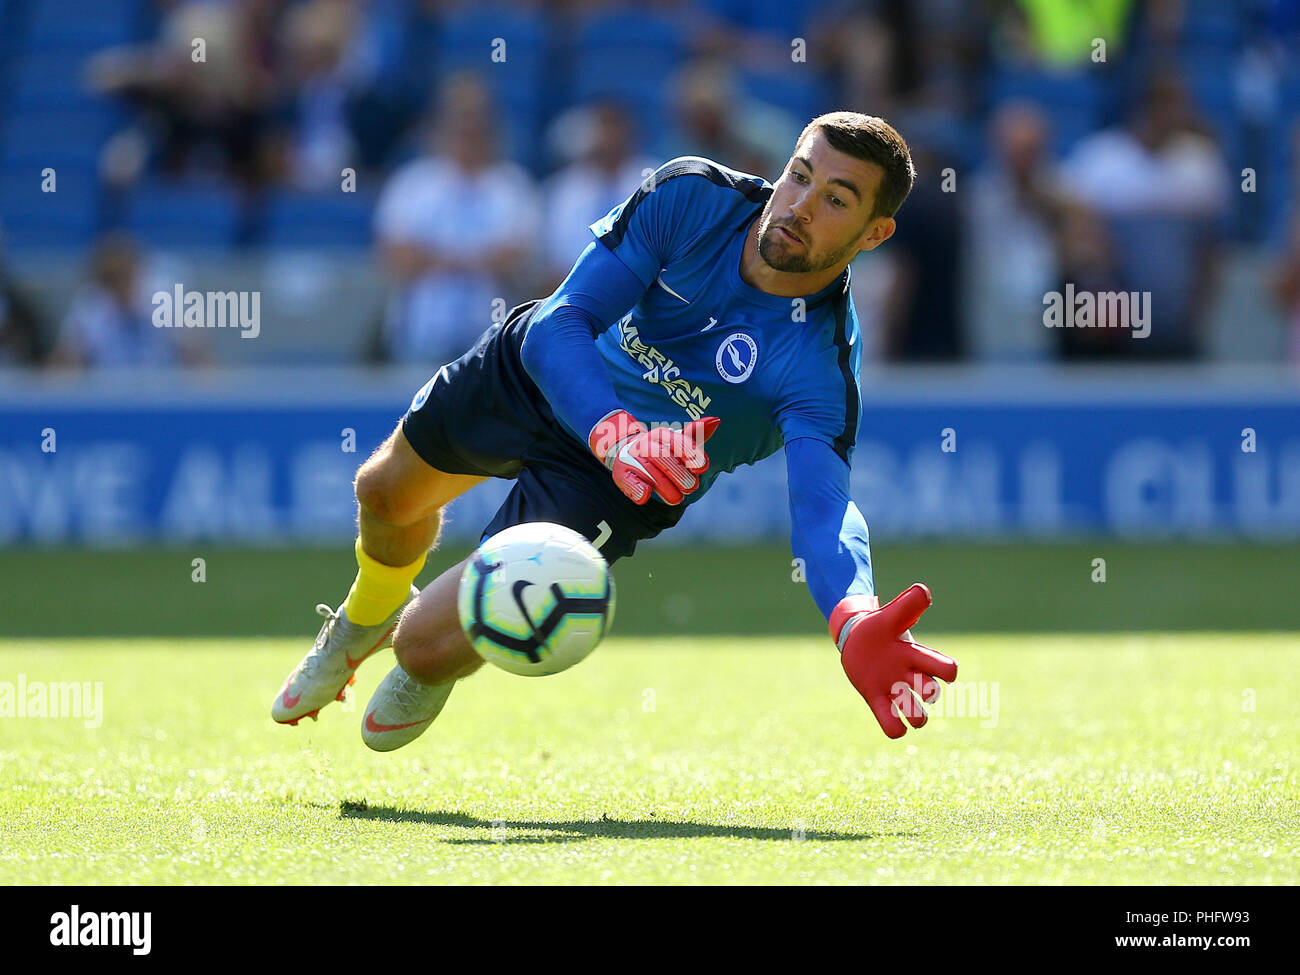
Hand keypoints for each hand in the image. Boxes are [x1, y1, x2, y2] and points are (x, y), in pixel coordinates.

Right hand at [588, 410, 719, 504]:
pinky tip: (646, 494)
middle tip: (691, 487)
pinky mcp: (621, 474)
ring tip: (677, 498)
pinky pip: (630, 482)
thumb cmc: (661, 449)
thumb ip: (696, 434)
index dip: (690, 453)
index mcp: (661, 435)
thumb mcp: (678, 441)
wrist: (626, 453)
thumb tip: (715, 420)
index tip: (701, 467)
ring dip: (666, 489)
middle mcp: (646, 444)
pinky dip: (638, 490)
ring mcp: (632, 459)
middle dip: (680, 475)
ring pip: (651, 474)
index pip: (677, 441)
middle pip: (665, 459)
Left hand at [830, 583, 958, 738]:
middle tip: (909, 682)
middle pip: (932, 694)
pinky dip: (894, 727)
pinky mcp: (877, 700)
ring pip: (917, 715)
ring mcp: (894, 690)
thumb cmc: (878, 625)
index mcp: (917, 656)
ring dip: (914, 714)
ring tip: (898, 700)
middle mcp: (911, 676)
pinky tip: (890, 719)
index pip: (944, 668)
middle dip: (927, 693)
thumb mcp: (891, 614)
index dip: (947, 671)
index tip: (943, 669)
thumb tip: (924, 591)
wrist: (855, 636)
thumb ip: (908, 605)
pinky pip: (892, 724)